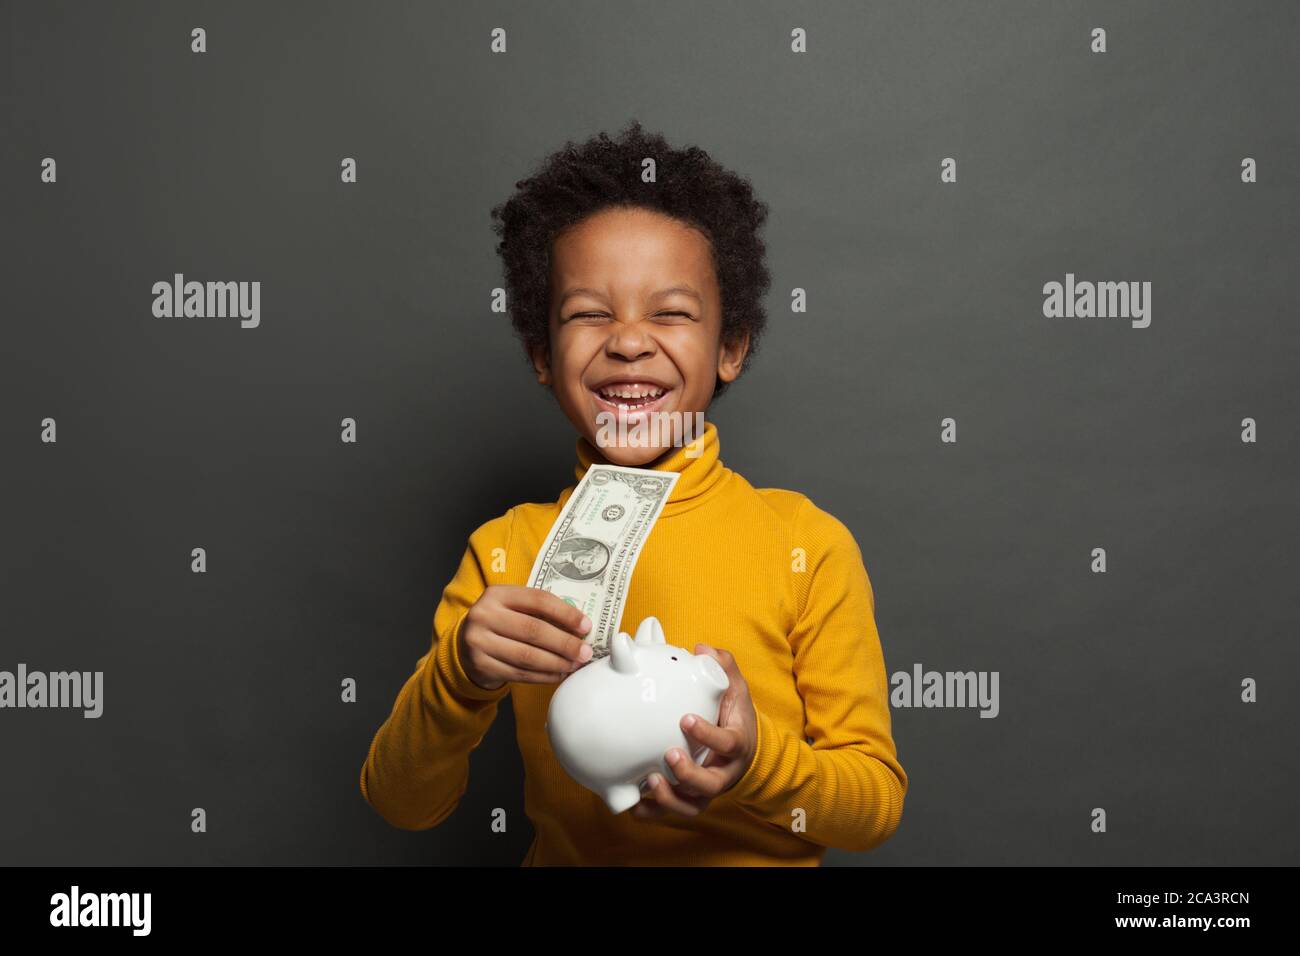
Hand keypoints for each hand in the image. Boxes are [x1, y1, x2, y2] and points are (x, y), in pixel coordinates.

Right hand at [457, 585, 593, 690]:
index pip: (538, 600)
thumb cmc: (500, 623)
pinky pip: (519, 673)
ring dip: (557, 663)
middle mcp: (484, 615)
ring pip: (527, 656)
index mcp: (497, 594)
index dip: (565, 613)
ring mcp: (479, 641)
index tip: (586, 626)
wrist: (464, 645)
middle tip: (585, 652)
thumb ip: (539, 611)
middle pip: (534, 630)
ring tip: (575, 665)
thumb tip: (580, 627)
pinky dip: (543, 676)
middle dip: (565, 643)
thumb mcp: (512, 607)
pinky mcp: (481, 665)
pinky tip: (558, 674)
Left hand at [631, 644, 757, 818]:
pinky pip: (674, 811)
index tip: (686, 719)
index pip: (728, 743)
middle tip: (669, 756)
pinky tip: (634, 806)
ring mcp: (707, 789)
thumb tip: (702, 648)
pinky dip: (654, 811)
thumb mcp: (735, 688)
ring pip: (692, 805)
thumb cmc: (733, 714)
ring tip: (649, 781)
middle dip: (689, 774)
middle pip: (711, 784)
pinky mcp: (690, 797)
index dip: (708, 735)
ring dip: (670, 798)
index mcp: (737, 744)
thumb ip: (722, 666)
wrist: (742, 744)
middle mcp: (724, 771)